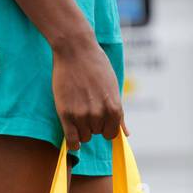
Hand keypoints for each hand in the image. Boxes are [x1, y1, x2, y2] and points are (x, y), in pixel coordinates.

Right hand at [51, 34, 127, 150]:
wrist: (75, 50)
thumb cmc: (96, 66)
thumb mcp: (113, 88)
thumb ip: (118, 114)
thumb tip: (126, 134)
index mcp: (114, 109)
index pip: (112, 134)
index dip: (105, 126)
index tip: (99, 117)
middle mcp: (100, 115)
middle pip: (97, 134)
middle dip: (93, 124)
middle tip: (86, 106)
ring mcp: (82, 115)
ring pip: (84, 136)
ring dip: (81, 128)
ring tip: (78, 109)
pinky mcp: (66, 113)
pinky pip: (72, 139)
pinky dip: (73, 142)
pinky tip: (72, 134)